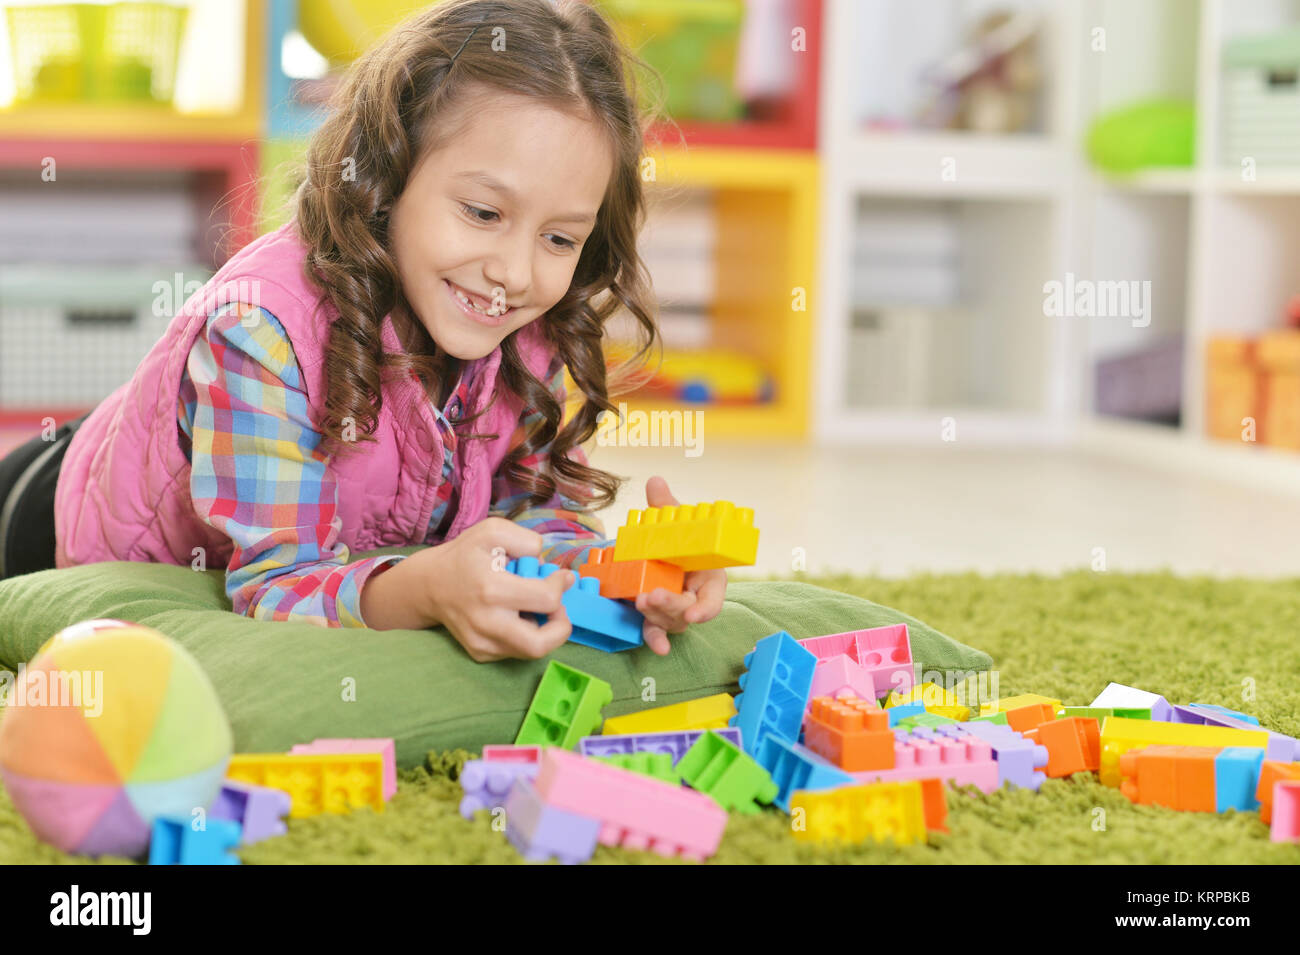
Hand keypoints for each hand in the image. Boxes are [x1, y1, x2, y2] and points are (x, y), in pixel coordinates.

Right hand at [416, 517, 575, 661]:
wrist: (429, 585)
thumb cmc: (465, 556)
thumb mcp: (492, 531)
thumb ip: (525, 540)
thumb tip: (546, 566)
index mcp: (491, 589)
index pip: (546, 599)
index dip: (561, 586)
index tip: (561, 577)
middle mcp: (486, 622)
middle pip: (540, 644)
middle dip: (561, 627)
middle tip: (558, 608)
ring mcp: (482, 642)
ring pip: (531, 652)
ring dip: (545, 631)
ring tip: (536, 609)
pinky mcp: (480, 653)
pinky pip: (515, 651)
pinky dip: (525, 635)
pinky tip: (516, 616)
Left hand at [633, 476, 726, 655]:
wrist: (658, 554)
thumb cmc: (674, 542)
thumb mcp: (672, 523)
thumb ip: (666, 507)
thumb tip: (655, 482)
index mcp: (707, 576)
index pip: (713, 597)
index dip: (706, 608)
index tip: (695, 614)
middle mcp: (693, 596)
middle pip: (688, 610)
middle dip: (671, 607)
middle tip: (651, 597)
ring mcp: (674, 609)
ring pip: (670, 621)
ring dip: (656, 616)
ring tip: (639, 601)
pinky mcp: (656, 617)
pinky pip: (657, 632)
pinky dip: (656, 640)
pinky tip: (656, 648)